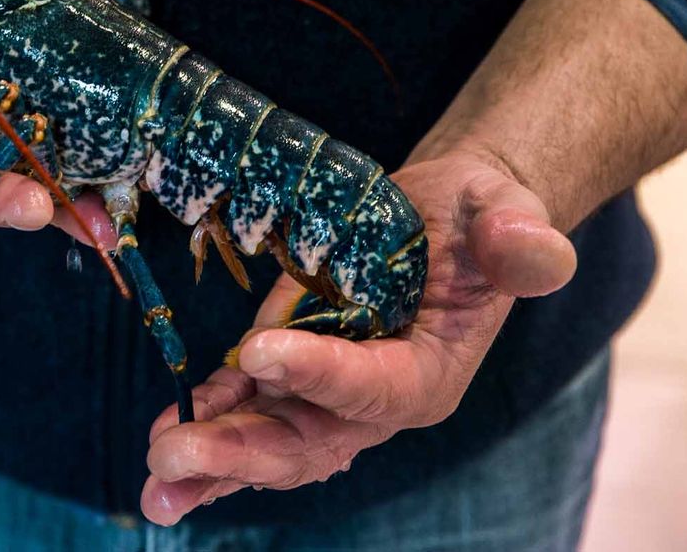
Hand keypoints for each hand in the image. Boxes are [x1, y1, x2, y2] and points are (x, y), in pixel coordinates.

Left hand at [140, 149, 576, 524]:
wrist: (443, 216)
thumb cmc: (478, 214)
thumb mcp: (504, 210)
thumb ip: (519, 236)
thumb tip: (530, 247)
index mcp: (431, 372)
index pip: (373, 388)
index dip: (318, 374)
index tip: (257, 350)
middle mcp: (377, 399)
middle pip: (308, 442)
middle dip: (240, 453)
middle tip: (175, 457)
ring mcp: (330, 393)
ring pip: (270, 439)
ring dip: (211, 460)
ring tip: (156, 477)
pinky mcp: (295, 372)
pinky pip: (250, 408)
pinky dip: (210, 420)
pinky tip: (167, 430)